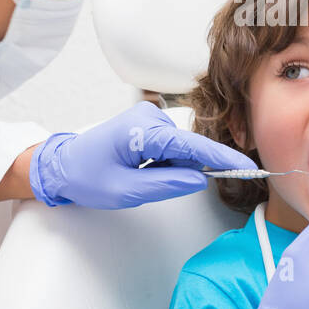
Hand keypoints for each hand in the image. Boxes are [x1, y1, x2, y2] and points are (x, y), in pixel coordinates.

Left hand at [28, 101, 256, 208]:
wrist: (61, 166)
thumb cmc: (86, 176)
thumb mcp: (125, 191)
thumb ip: (166, 184)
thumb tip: (199, 179)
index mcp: (141, 130)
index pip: (191, 145)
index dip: (221, 158)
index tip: (247, 165)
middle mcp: (148, 117)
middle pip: (187, 149)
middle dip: (180, 171)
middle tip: (146, 184)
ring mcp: (148, 119)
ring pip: (179, 151)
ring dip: (168, 169)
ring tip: (135, 175)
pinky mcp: (148, 125)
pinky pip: (170, 148)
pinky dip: (163, 163)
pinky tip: (139, 168)